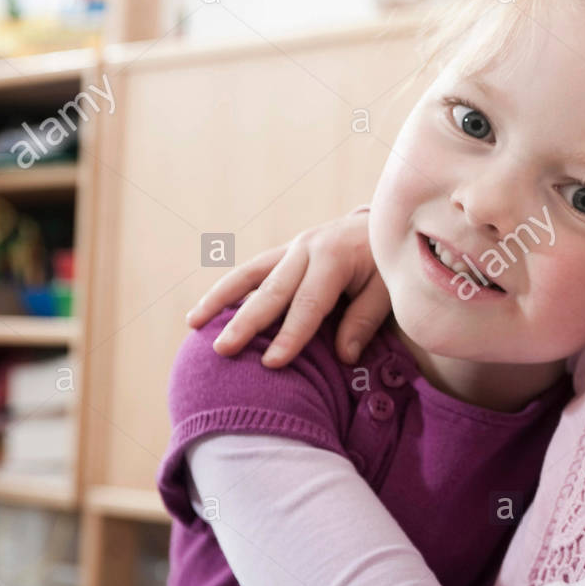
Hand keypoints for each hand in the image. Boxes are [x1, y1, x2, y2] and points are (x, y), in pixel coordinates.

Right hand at [185, 208, 388, 366]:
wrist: (387, 222)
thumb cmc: (389, 262)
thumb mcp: (388, 288)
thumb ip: (365, 320)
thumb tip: (344, 356)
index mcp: (334, 257)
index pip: (309, 304)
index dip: (291, 335)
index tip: (272, 363)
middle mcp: (307, 248)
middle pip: (271, 291)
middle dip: (246, 323)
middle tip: (223, 350)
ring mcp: (292, 248)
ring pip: (249, 274)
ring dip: (220, 299)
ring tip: (194, 324)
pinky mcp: (285, 252)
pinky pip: (251, 271)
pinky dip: (228, 290)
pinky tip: (207, 310)